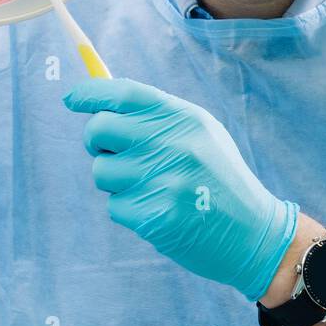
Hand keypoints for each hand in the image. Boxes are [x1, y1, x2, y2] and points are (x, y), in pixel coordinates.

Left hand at [64, 78, 298, 301]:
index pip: (123, 93)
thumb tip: (101, 105)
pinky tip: (159, 211)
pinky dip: (129, 210)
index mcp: (183, 118)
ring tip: (150, 187)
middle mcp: (171, 143)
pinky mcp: (154, 215)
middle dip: (95, 141)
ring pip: (101, 171)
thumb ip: (157, 119)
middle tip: (110, 151)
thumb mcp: (200, 135)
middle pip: (99, 129)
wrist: (253, 232)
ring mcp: (162, 180)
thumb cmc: (218, 179)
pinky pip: (115, 206)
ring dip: (115, 181)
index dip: (90, 92)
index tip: (72, 99)